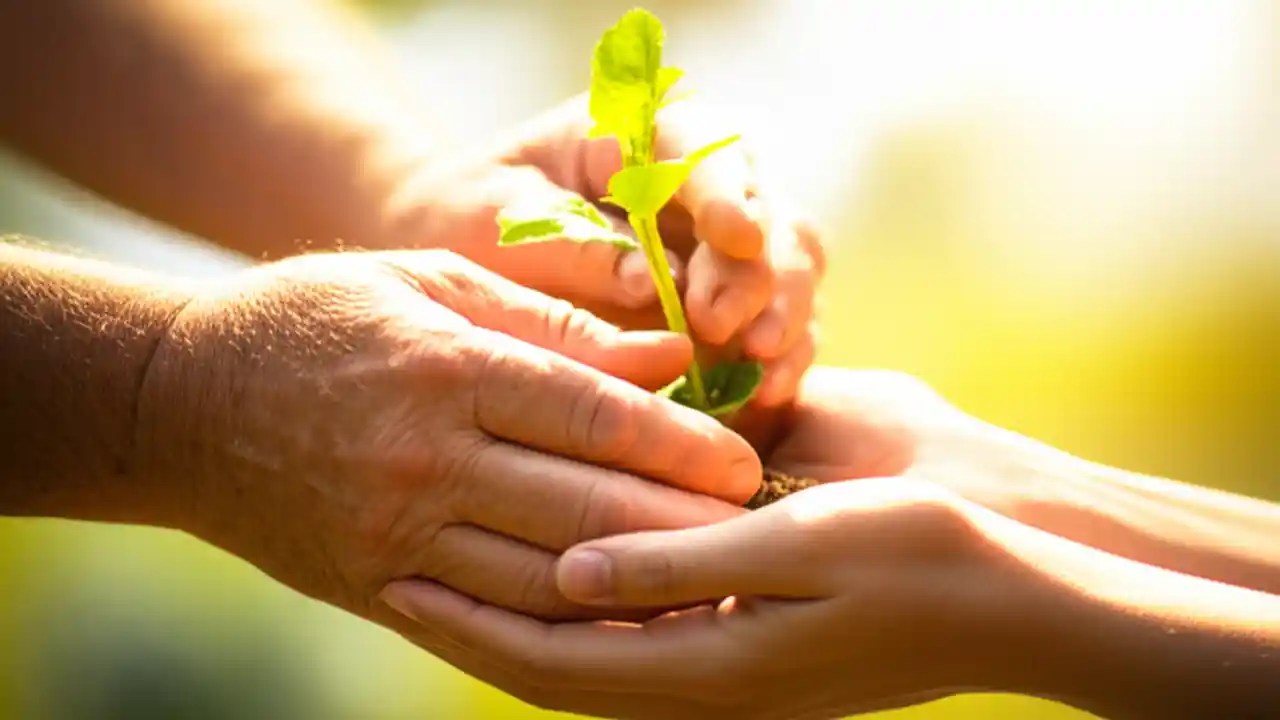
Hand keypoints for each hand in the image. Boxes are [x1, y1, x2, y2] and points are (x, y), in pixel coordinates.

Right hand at [132, 250, 756, 634]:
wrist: (179, 404)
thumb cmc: (316, 319)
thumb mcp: (428, 283)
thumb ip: (549, 319)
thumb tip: (665, 350)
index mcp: (448, 368)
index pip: (591, 415)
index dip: (680, 443)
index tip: (746, 463)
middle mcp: (426, 459)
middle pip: (585, 506)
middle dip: (683, 525)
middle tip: (759, 533)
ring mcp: (396, 533)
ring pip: (545, 579)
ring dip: (637, 591)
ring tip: (709, 589)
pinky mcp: (374, 583)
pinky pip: (486, 617)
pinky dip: (560, 629)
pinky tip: (619, 628)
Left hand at [379, 478, 1063, 718]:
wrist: (1014, 589)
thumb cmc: (919, 556)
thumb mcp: (798, 549)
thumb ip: (682, 566)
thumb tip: (567, 578)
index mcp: (709, 665)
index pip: (558, 658)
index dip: (472, 625)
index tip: (399, 582)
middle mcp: (706, 673)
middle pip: (560, 662)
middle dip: (475, 622)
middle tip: (397, 571)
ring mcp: (730, 658)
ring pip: (596, 645)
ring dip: (522, 610)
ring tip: (457, 563)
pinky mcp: (754, 630)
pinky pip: (643, 622)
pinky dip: (588, 598)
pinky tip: (563, 560)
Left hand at [384, 96, 823, 406]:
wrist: (469, 242)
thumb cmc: (478, 211)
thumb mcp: (503, 215)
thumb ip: (577, 245)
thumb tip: (653, 286)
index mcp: (650, 131)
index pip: (706, 151)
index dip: (726, 193)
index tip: (732, 235)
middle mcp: (709, 181)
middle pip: (769, 215)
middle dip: (756, 272)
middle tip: (722, 325)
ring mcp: (731, 244)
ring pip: (792, 268)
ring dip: (784, 316)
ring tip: (758, 361)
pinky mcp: (740, 303)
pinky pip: (783, 327)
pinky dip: (782, 359)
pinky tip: (765, 391)